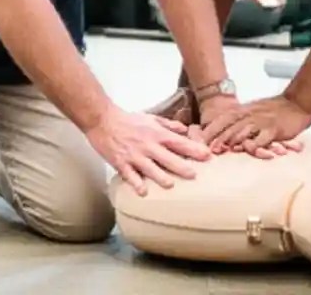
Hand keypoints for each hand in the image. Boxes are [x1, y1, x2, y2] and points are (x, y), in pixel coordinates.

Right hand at [86, 106, 211, 195]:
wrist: (103, 120)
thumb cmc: (128, 120)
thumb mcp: (151, 118)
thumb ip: (169, 125)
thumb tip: (185, 130)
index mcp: (157, 134)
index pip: (179, 142)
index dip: (193, 149)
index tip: (207, 155)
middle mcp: (148, 145)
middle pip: (167, 157)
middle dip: (181, 166)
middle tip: (194, 175)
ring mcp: (135, 155)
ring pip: (150, 168)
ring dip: (160, 176)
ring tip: (171, 185)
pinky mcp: (121, 163)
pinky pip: (130, 175)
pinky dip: (136, 183)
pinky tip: (143, 192)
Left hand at [201, 95, 310, 154]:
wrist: (297, 103)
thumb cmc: (276, 109)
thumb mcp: (254, 111)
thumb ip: (241, 121)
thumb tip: (226, 133)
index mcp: (244, 111)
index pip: (223, 119)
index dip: (211, 129)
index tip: (199, 139)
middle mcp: (250, 115)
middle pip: (230, 126)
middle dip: (217, 138)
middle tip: (207, 149)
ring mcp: (262, 122)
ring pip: (243, 131)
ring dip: (231, 141)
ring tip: (221, 150)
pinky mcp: (274, 129)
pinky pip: (262, 137)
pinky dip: (255, 144)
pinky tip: (248, 150)